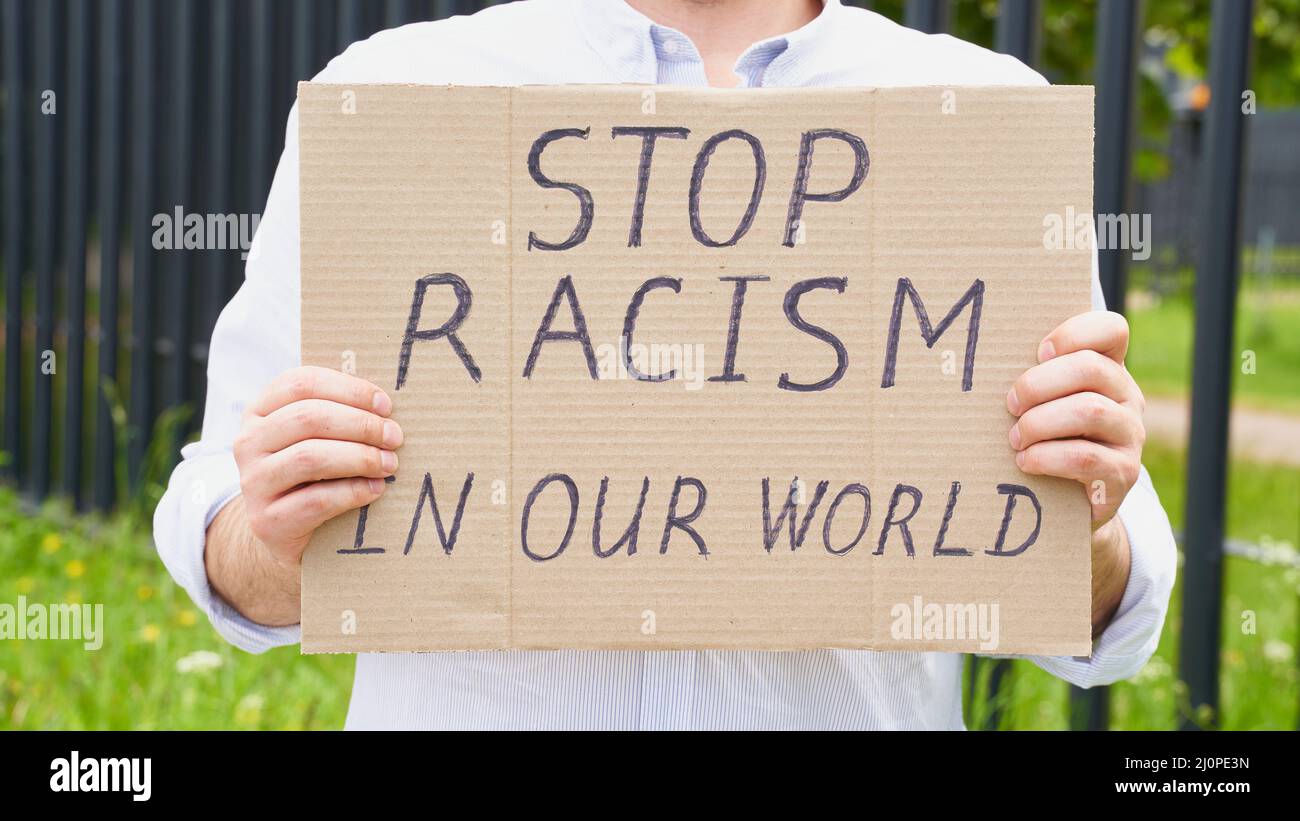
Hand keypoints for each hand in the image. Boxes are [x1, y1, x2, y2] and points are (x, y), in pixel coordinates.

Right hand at [232, 365, 401, 566]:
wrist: (281, 532)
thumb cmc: (310, 474)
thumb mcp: (314, 438)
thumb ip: (337, 414)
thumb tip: (384, 405)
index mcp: (259, 410)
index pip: (301, 383)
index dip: (349, 389)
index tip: (385, 405)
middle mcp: (248, 442)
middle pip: (309, 418)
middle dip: (361, 425)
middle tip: (394, 437)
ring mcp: (253, 482)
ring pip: (310, 457)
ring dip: (360, 457)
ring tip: (389, 464)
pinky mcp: (267, 520)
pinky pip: (316, 500)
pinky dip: (353, 492)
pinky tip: (375, 488)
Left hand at [1006, 312, 1143, 633]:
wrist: (1069, 506)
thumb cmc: (1044, 439)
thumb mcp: (1041, 404)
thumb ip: (1029, 377)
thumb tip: (970, 359)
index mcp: (1107, 368)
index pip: (1111, 329)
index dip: (1075, 332)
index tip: (1037, 350)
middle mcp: (1127, 396)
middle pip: (1092, 369)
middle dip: (1040, 383)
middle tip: (1009, 403)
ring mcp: (1130, 434)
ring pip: (1090, 411)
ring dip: (1040, 422)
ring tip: (1014, 437)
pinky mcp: (1124, 473)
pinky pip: (1085, 458)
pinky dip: (1046, 457)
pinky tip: (1024, 461)